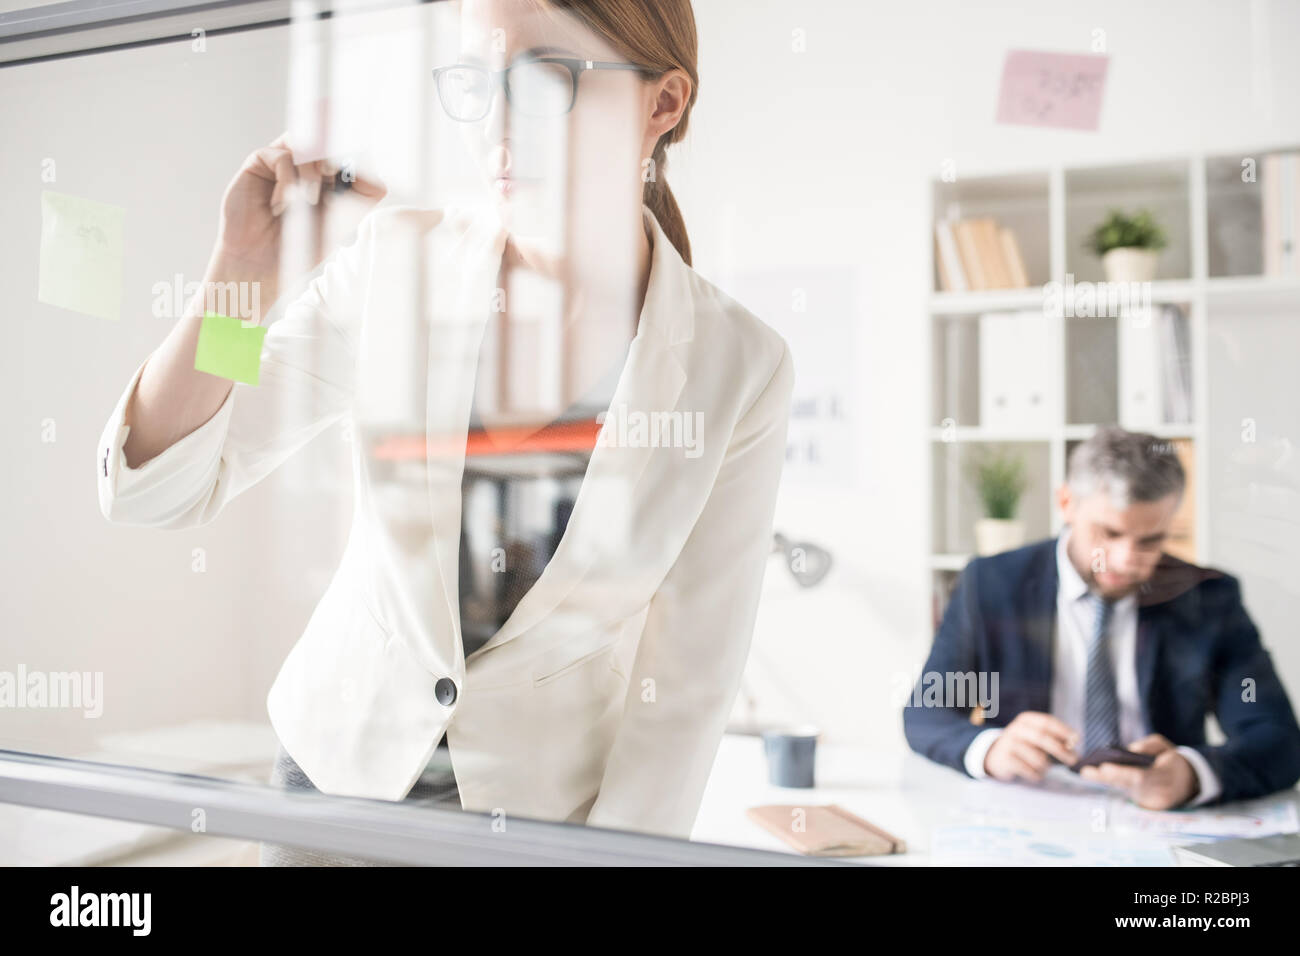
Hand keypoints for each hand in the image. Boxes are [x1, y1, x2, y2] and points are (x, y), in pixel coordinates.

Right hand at [211, 133, 386, 296]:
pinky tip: (282, 207)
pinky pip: (282, 157)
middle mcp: (307, 166)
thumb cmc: (300, 247)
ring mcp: (283, 162)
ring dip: (314, 171)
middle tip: (334, 180)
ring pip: (306, 145)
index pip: (349, 152)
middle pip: (329, 141)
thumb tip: (376, 177)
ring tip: (310, 199)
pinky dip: (287, 182)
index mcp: (330, 178)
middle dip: (336, 161)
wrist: (261, 264)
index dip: (357, 157)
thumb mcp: (341, 223)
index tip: (360, 175)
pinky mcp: (259, 163)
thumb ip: (360, 198)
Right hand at [984, 712, 1080, 782]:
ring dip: (1047, 767)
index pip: (1047, 722)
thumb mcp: (1036, 736)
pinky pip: (1030, 771)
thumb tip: (1074, 744)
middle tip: (1073, 760)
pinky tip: (1035, 774)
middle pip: (1043, 738)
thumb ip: (1054, 738)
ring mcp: (1009, 744)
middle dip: (1061, 750)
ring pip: (1038, 758)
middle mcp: (1016, 729)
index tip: (1077, 740)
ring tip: (1044, 768)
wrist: (996, 755)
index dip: (1064, 730)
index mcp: (1026, 719)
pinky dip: (1037, 775)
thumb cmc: (1025, 745)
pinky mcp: (1006, 760)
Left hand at [1079, 733, 1198, 809]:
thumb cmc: (1175, 761)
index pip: (1140, 777)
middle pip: (1129, 786)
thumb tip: (1129, 750)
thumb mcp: (1167, 747)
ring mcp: (1154, 802)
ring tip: (1087, 772)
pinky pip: (1130, 793)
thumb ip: (1149, 745)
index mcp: (1166, 777)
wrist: (1193, 781)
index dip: (1121, 773)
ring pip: (1127, 790)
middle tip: (1085, 771)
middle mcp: (1159, 793)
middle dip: (1107, 778)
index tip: (1103, 767)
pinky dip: (1115, 784)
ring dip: (1107, 781)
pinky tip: (1097, 776)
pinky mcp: (1149, 805)